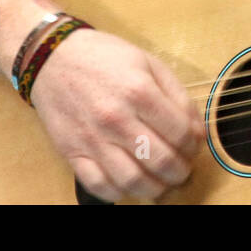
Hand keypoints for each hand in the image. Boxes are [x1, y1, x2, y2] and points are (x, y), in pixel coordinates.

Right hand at [27, 28, 202, 200]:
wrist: (54, 58)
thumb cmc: (106, 57)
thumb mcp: (149, 62)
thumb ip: (177, 95)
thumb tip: (196, 129)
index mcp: (139, 91)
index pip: (180, 133)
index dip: (194, 145)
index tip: (195, 146)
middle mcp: (116, 119)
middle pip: (160, 161)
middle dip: (181, 172)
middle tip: (184, 170)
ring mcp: (93, 139)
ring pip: (132, 181)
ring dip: (156, 189)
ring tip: (164, 183)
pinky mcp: (72, 153)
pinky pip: (99, 185)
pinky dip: (120, 193)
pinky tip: (132, 185)